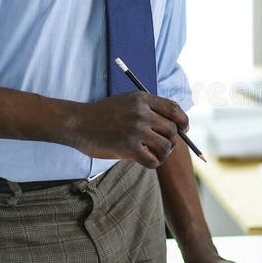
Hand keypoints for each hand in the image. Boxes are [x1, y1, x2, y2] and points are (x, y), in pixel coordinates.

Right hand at [67, 92, 188, 167]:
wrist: (77, 123)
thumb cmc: (102, 115)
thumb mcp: (126, 102)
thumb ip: (147, 110)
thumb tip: (172, 127)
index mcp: (143, 99)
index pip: (174, 109)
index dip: (183, 121)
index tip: (184, 129)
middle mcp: (142, 113)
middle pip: (173, 130)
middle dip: (172, 140)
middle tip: (164, 146)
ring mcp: (136, 130)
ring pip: (166, 146)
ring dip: (163, 153)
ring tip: (154, 154)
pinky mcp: (129, 147)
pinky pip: (153, 160)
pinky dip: (153, 163)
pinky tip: (145, 160)